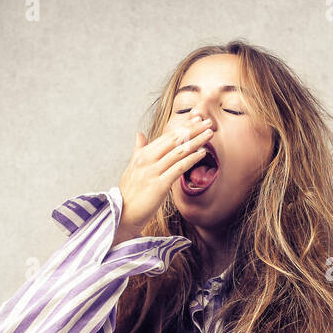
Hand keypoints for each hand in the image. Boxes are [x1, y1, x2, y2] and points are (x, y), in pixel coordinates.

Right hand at [110, 115, 214, 246]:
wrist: (122, 214)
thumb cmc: (129, 193)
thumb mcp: (132, 168)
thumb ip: (138, 150)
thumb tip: (139, 134)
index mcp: (142, 154)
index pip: (166, 136)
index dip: (183, 126)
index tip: (197, 119)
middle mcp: (147, 160)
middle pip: (174, 139)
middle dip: (193, 129)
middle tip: (208, 122)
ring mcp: (153, 172)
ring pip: (178, 151)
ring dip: (196, 141)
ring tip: (209, 134)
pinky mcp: (159, 185)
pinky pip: (179, 168)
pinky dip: (192, 159)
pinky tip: (202, 153)